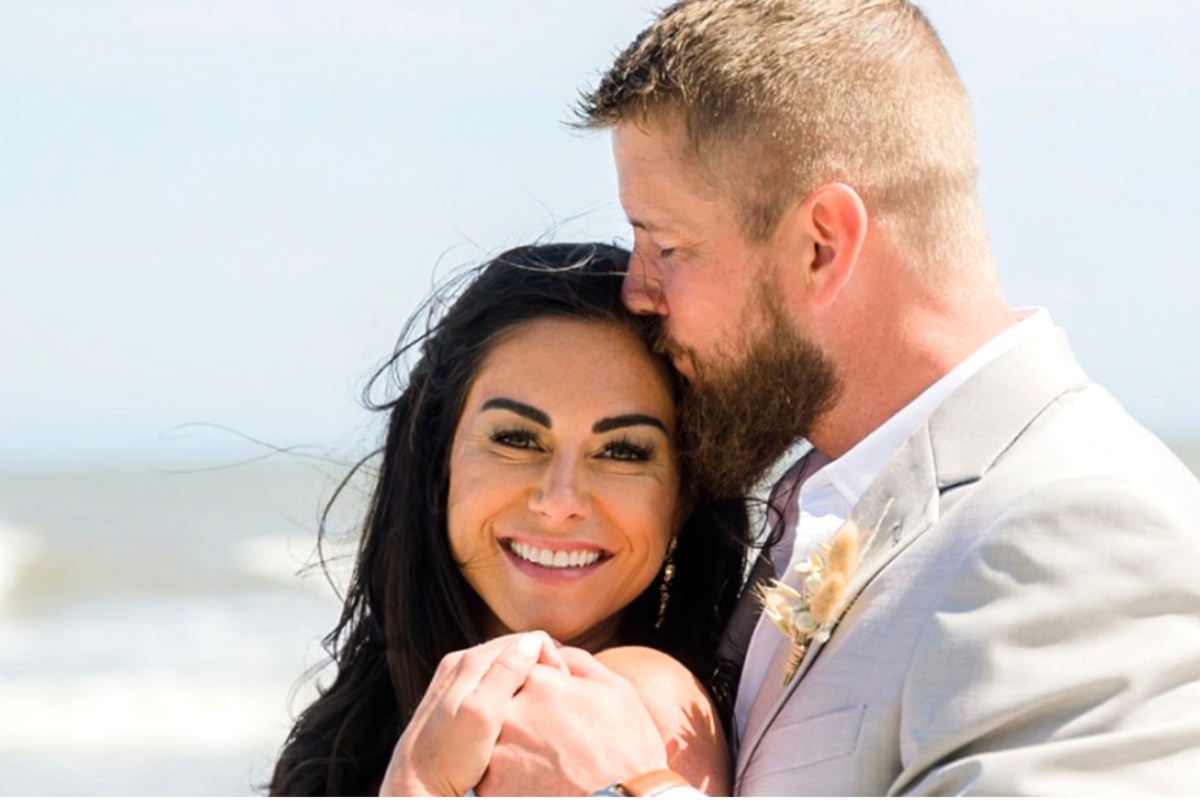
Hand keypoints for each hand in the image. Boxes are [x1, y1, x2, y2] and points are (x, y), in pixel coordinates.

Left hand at [379, 631, 565, 795]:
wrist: (415, 785)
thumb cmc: (448, 757)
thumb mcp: (481, 714)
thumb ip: (504, 674)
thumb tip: (531, 642)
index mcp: (468, 661)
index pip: (525, 641)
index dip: (550, 659)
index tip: (563, 686)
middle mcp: (461, 664)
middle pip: (517, 652)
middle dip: (542, 668)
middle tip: (559, 696)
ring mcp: (458, 682)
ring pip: (507, 669)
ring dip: (529, 680)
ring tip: (543, 706)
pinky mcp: (457, 699)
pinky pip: (495, 685)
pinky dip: (514, 693)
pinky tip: (521, 715)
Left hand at [477, 647, 669, 795]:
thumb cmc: (629, 747)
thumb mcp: (615, 689)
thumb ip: (578, 661)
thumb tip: (556, 652)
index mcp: (539, 682)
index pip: (524, 668)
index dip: (543, 686)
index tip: (559, 705)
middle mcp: (512, 712)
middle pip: (506, 702)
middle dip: (524, 714)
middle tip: (554, 736)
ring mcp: (499, 751)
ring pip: (495, 737)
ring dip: (513, 744)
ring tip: (546, 760)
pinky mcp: (495, 785)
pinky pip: (491, 771)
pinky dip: (508, 774)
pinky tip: (536, 780)